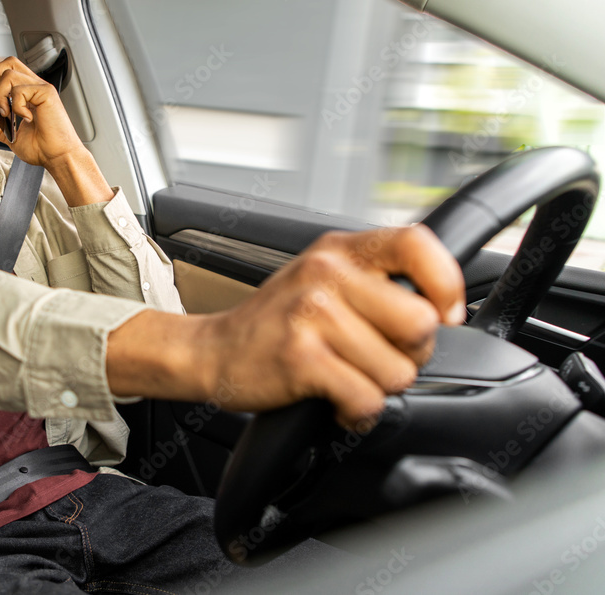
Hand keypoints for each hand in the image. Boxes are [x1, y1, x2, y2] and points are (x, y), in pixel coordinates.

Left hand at [0, 56, 83, 169]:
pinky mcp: (46, 93)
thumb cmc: (42, 148)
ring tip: (9, 114)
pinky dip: (17, 106)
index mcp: (28, 94)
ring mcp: (41, 88)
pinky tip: (26, 118)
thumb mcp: (12, 137)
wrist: (57, 157)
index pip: (8, 70)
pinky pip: (20, 90)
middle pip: (8, 62)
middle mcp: (35, 87)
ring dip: (1, 95)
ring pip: (9, 74)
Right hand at [107, 225, 465, 429]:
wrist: (212, 351)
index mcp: (339, 251)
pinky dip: (357, 413)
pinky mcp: (301, 357)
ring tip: (348, 379)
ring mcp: (311, 313)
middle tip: (376, 357)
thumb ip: (375, 280)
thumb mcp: (322, 280)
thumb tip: (442, 306)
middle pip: (420, 323)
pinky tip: (337, 402)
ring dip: (378, 388)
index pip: (416, 244)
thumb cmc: (275, 322)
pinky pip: (366, 398)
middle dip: (409, 354)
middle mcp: (326, 273)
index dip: (444, 282)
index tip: (445, 313)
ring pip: (397, 370)